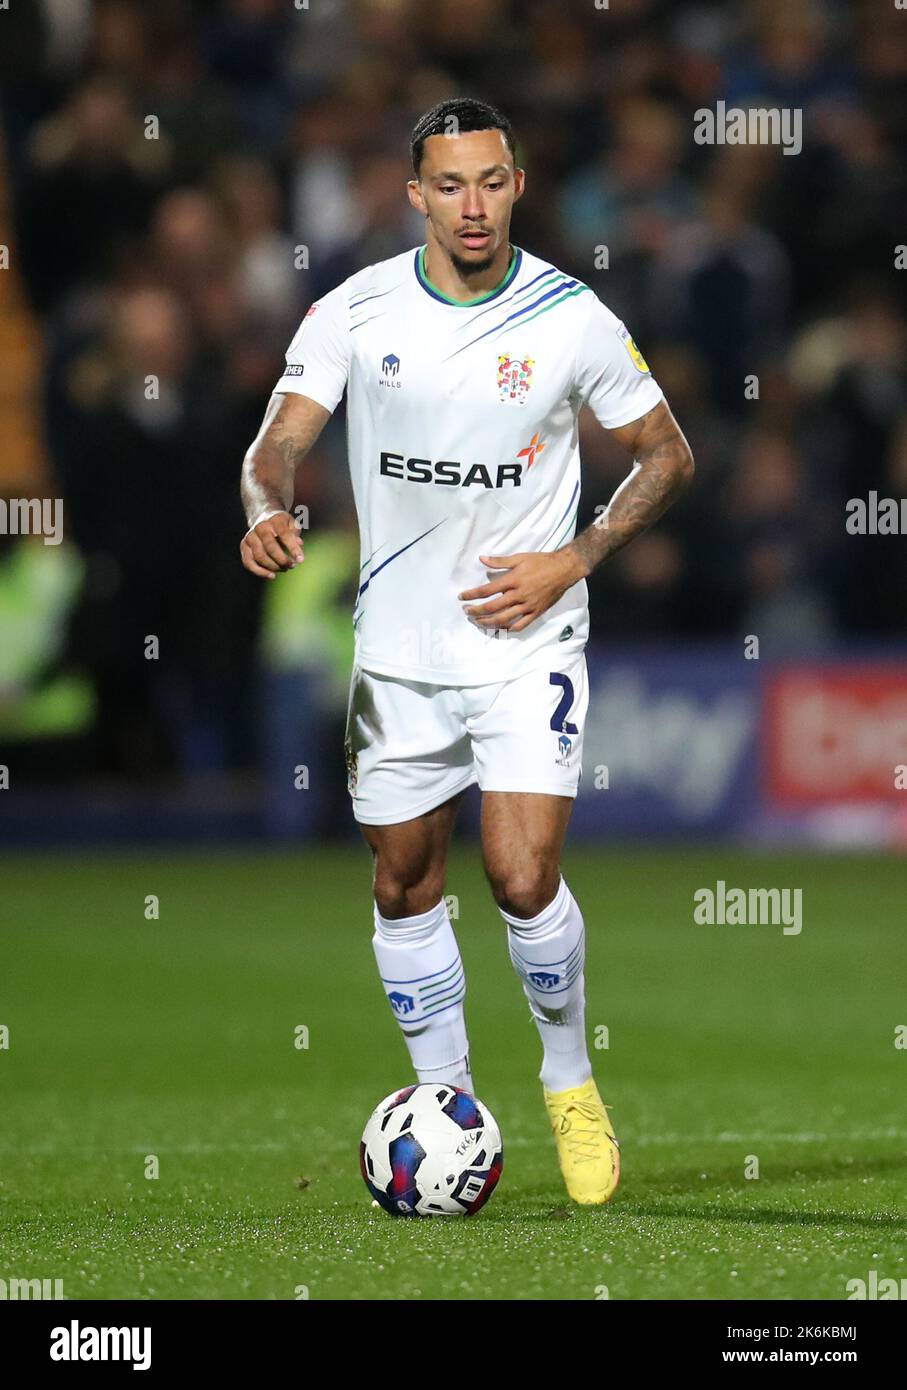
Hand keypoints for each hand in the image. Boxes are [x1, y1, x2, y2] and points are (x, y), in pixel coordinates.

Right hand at [240, 510, 303, 579]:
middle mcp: (260, 527)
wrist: (263, 519)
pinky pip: (249, 563)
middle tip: (292, 566)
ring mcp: (250, 537)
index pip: (284, 534)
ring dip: (274, 566)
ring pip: (260, 556)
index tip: (301, 560)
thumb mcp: (292, 525)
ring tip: (284, 569)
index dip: (293, 548)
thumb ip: (296, 534)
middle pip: (270, 547)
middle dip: (282, 559)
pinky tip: (272, 576)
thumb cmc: (282, 525)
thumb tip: (299, 544)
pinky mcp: (244, 546)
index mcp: (274, 519)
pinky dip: (260, 572)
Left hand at [458, 549, 585, 631]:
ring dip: (488, 622)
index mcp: (513, 580)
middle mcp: (519, 595)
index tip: (462, 597)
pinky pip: (520, 625)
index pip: (487, 590)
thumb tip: (482, 559)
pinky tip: (499, 629)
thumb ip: (500, 561)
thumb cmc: (541, 562)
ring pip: (504, 619)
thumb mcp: (520, 557)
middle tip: (467, 612)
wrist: (564, 570)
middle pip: (493, 607)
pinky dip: (508, 629)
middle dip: (477, 611)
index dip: (472, 595)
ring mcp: (528, 606)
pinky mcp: (536, 613)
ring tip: (478, 622)